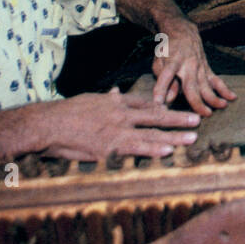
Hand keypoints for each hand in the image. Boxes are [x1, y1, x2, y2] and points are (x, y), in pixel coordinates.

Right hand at [40, 88, 201, 159]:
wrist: (47, 124)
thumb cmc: (65, 113)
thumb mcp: (89, 98)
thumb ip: (106, 98)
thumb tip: (116, 92)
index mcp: (116, 102)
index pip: (146, 104)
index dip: (165, 107)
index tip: (180, 109)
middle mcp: (121, 114)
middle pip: (156, 115)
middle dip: (178, 118)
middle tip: (197, 120)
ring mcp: (117, 131)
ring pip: (151, 133)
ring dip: (174, 136)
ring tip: (192, 138)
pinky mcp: (109, 148)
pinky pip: (136, 149)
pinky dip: (153, 150)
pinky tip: (168, 151)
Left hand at [152, 19, 236, 115]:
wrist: (183, 32)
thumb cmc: (167, 50)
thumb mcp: (159, 61)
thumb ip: (163, 81)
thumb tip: (168, 100)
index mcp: (172, 61)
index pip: (166, 76)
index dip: (161, 89)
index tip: (158, 103)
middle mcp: (188, 65)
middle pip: (192, 86)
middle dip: (197, 101)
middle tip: (203, 115)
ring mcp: (199, 67)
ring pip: (207, 85)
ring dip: (215, 97)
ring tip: (221, 107)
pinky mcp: (206, 69)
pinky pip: (216, 80)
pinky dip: (224, 89)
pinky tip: (232, 97)